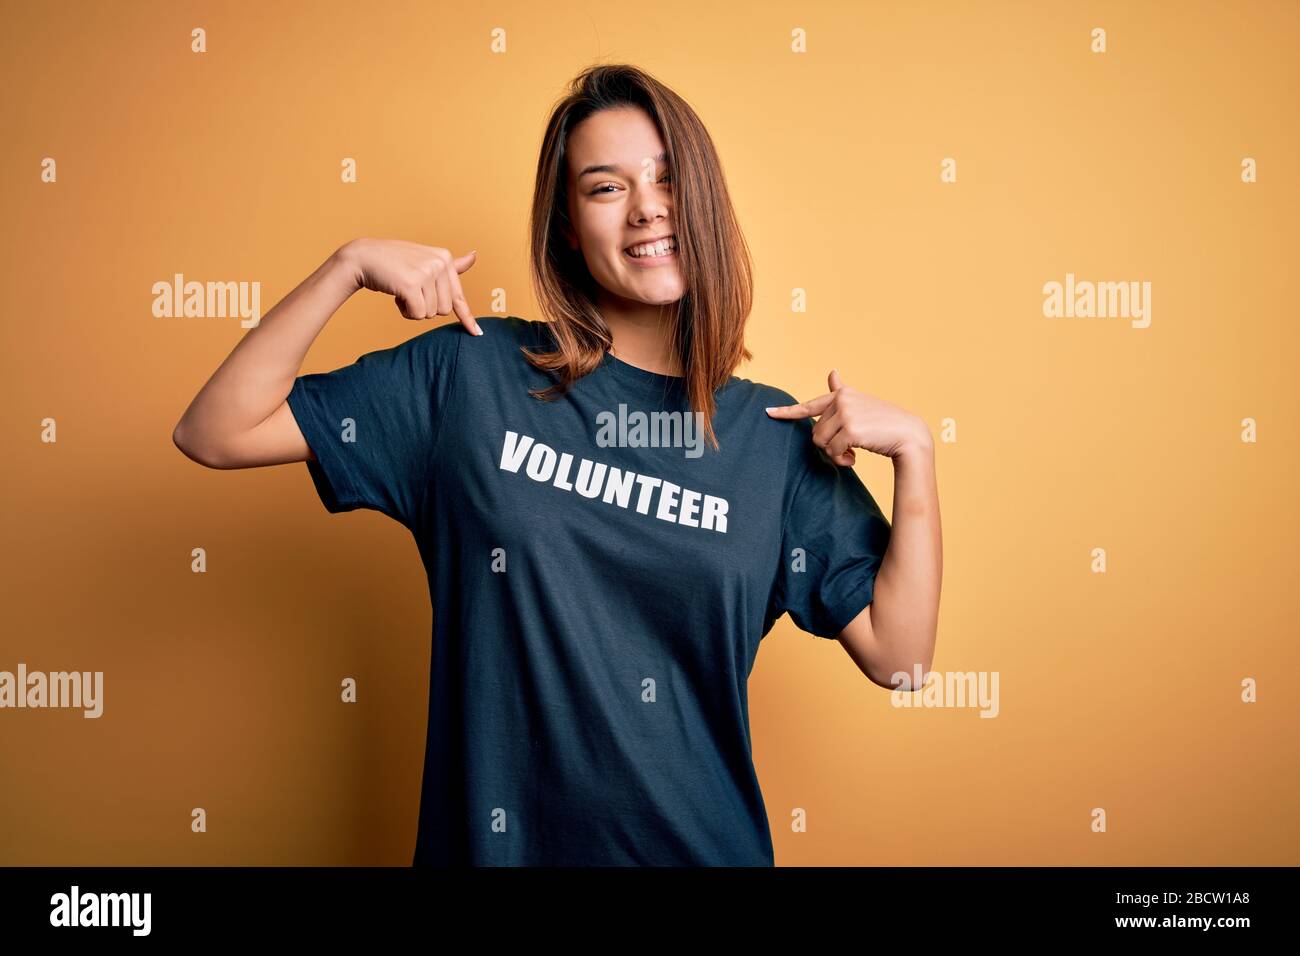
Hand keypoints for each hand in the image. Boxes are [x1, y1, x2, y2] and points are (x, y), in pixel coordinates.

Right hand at [337, 237, 480, 334]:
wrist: (363, 258)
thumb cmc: (394, 263)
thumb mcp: (425, 260)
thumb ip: (450, 265)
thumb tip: (475, 255)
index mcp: (445, 258)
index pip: (459, 296)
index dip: (467, 318)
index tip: (477, 334)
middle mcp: (439, 263)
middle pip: (444, 310)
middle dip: (426, 308)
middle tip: (411, 293)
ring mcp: (426, 273)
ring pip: (430, 314)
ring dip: (413, 309)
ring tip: (402, 291)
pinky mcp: (412, 284)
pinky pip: (417, 315)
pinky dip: (405, 312)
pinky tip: (396, 297)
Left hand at [765, 370, 929, 463]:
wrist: (908, 435)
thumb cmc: (885, 423)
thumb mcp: (861, 404)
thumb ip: (842, 394)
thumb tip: (832, 373)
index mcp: (842, 395)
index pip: (808, 406)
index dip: (786, 412)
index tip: (768, 413)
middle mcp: (841, 400)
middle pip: (815, 433)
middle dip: (829, 445)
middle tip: (847, 448)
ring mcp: (846, 413)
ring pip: (821, 443)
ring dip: (834, 454)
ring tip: (851, 452)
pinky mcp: (851, 429)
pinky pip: (833, 452)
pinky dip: (842, 460)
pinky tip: (855, 458)